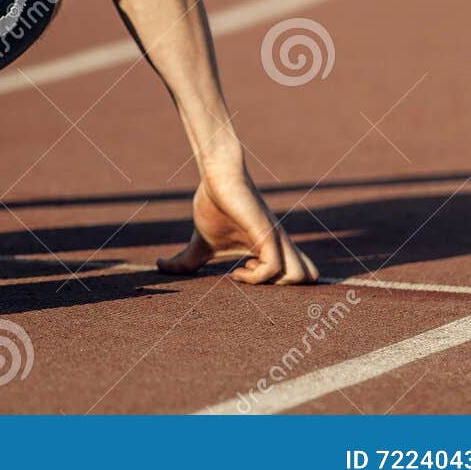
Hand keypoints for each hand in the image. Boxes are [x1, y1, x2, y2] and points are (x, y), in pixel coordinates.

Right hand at [157, 168, 317, 284]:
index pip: (299, 275)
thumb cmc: (214, 204)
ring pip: (304, 276)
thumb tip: (159, 267)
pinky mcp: (268, 234)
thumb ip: (186, 260)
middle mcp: (281, 246)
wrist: (218, 176)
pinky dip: (257, 278)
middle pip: (311, 277)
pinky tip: (237, 270)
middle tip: (251, 280)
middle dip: (286, 292)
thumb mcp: (201, 242)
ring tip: (245, 274)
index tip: (240, 277)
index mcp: (272, 249)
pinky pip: (275, 268)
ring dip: (274, 287)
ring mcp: (278, 241)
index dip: (277, 288)